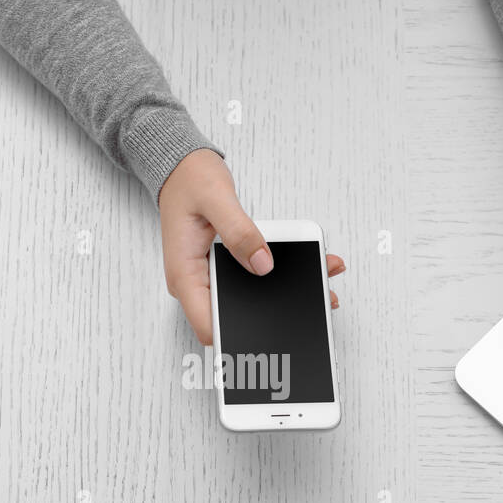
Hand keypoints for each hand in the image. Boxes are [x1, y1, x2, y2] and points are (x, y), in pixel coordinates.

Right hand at [158, 149, 343, 344]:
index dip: (238, 334)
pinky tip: (306, 267)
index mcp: (185, 274)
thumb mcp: (217, 198)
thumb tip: (263, 265)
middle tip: (312, 301)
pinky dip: (278, 277)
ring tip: (321, 284)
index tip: (273, 328)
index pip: (208, 326)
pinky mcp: (223, 270)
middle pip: (232, 318)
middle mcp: (195, 283)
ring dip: (281, 295)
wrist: (181, 168)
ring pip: (247, 303)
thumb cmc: (189, 180)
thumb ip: (240, 232)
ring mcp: (209, 278)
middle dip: (271, 315)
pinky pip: (251, 282)